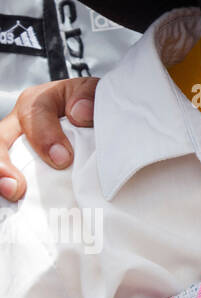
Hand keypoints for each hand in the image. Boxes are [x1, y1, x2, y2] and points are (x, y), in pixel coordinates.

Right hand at [0, 76, 98, 200]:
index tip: (63, 159)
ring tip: (13, 195)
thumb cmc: (88, 105)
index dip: (45, 137)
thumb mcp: (93, 93)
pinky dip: (8, 193)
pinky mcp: (18, 166)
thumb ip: (88, 96)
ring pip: (0, 157)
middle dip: (2, 164)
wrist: (89, 116)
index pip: (34, 114)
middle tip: (16, 188)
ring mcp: (15, 146)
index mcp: (38, 102)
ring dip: (1, 178)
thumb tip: (80, 114)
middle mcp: (18, 124)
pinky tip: (17, 204)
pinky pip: (8, 176)